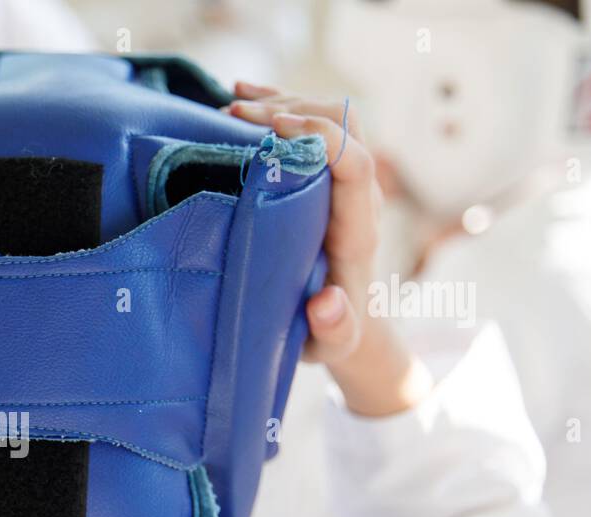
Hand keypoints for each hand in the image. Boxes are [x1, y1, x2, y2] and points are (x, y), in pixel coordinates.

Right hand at [226, 83, 431, 416]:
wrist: (347, 327)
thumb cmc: (333, 337)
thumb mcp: (332, 345)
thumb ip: (334, 329)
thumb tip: (326, 303)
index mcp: (358, 229)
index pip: (356, 163)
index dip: (321, 136)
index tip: (272, 129)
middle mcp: (357, 197)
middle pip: (344, 125)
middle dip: (292, 107)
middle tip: (236, 114)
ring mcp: (342, 184)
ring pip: (329, 118)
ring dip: (283, 101)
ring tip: (232, 104)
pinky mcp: (323, 180)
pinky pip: (311, 128)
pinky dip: (278, 106)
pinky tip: (242, 97)